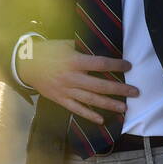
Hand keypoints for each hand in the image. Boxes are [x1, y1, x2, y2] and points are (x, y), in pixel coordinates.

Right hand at [16, 38, 136, 122]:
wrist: (27, 65)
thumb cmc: (48, 52)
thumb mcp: (65, 44)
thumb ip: (82, 48)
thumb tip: (100, 50)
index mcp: (74, 61)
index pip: (100, 64)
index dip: (115, 66)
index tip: (128, 66)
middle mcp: (72, 77)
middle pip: (100, 85)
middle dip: (119, 89)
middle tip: (135, 92)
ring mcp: (66, 90)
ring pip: (91, 100)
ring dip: (109, 104)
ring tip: (124, 108)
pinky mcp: (60, 100)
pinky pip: (77, 109)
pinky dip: (89, 115)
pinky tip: (101, 119)